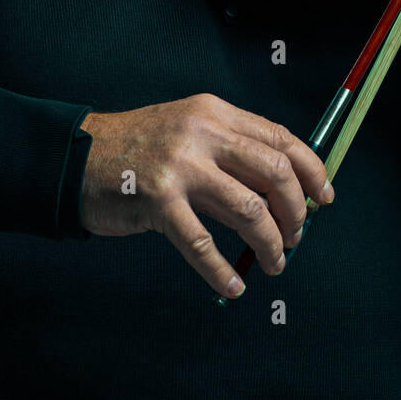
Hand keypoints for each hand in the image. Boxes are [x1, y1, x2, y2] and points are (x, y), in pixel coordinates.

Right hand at [79, 94, 333, 298]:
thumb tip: (285, 194)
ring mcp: (180, 167)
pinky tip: (234, 286)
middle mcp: (202, 133)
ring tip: (274, 262)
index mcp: (215, 113)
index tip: (325, 197)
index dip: (312, 170)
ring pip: (249, 211)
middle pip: (275, 173)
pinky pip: (202, 244)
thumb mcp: (189, 132)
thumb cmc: (138, 150)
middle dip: (296, 211)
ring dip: (270, 244)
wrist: (75, 157)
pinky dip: (223, 272)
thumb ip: (231, 153)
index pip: (281, 139)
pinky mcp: (157, 202)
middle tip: (296, 236)